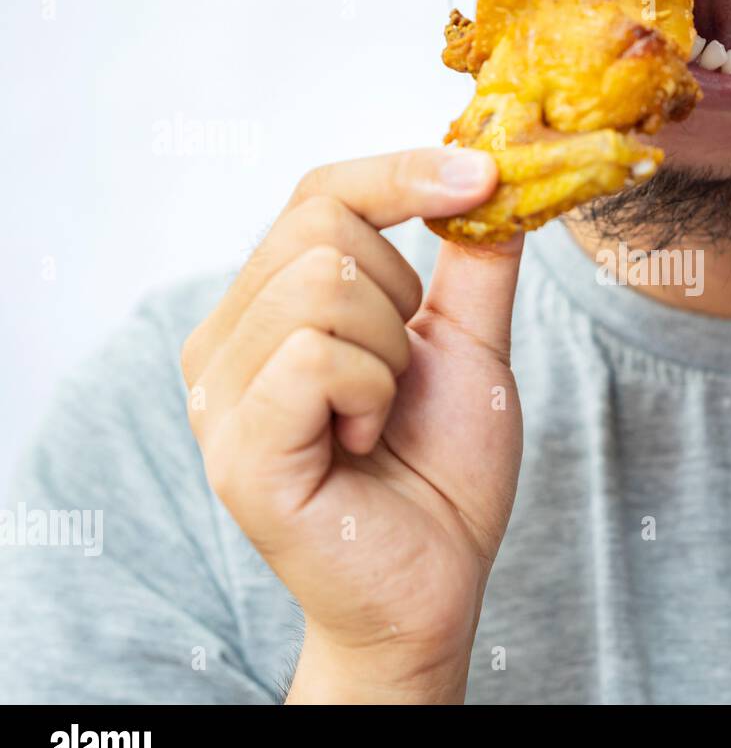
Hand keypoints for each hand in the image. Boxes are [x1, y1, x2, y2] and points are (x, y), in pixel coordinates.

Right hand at [180, 148, 523, 702]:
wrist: (437, 579)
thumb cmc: (441, 469)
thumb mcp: (470, 344)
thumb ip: (474, 261)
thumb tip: (493, 168)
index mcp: (271, 306)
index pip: (320, 192)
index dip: (402, 172)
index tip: (484, 175)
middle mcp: (225, 339)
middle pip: (320, 226)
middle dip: (400, 297)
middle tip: (401, 377)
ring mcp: (219, 393)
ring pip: (322, 285)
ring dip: (391, 355)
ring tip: (378, 418)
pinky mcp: (235, 448)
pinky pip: (318, 356)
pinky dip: (372, 395)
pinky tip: (361, 445)